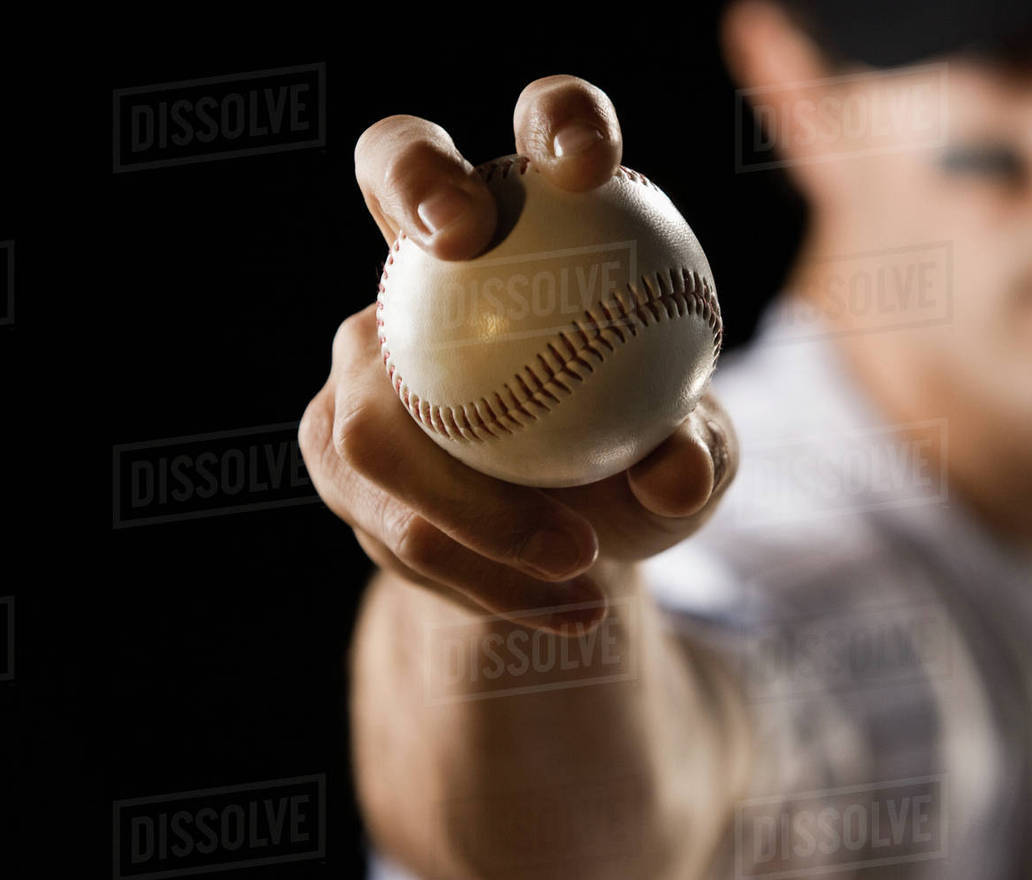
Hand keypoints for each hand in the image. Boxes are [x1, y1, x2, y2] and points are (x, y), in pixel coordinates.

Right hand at [299, 76, 737, 633]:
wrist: (565, 554)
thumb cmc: (635, 477)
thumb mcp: (689, 468)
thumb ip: (692, 451)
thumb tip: (670, 466)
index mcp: (533, 239)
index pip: (539, 133)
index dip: (553, 116)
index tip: (590, 169)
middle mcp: (429, 274)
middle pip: (389, 165)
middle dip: (410, 175)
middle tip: (458, 234)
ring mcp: (366, 356)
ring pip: (371, 412)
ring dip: (474, 510)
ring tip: (579, 567)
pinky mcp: (338, 446)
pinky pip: (391, 520)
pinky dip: (480, 578)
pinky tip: (564, 611)